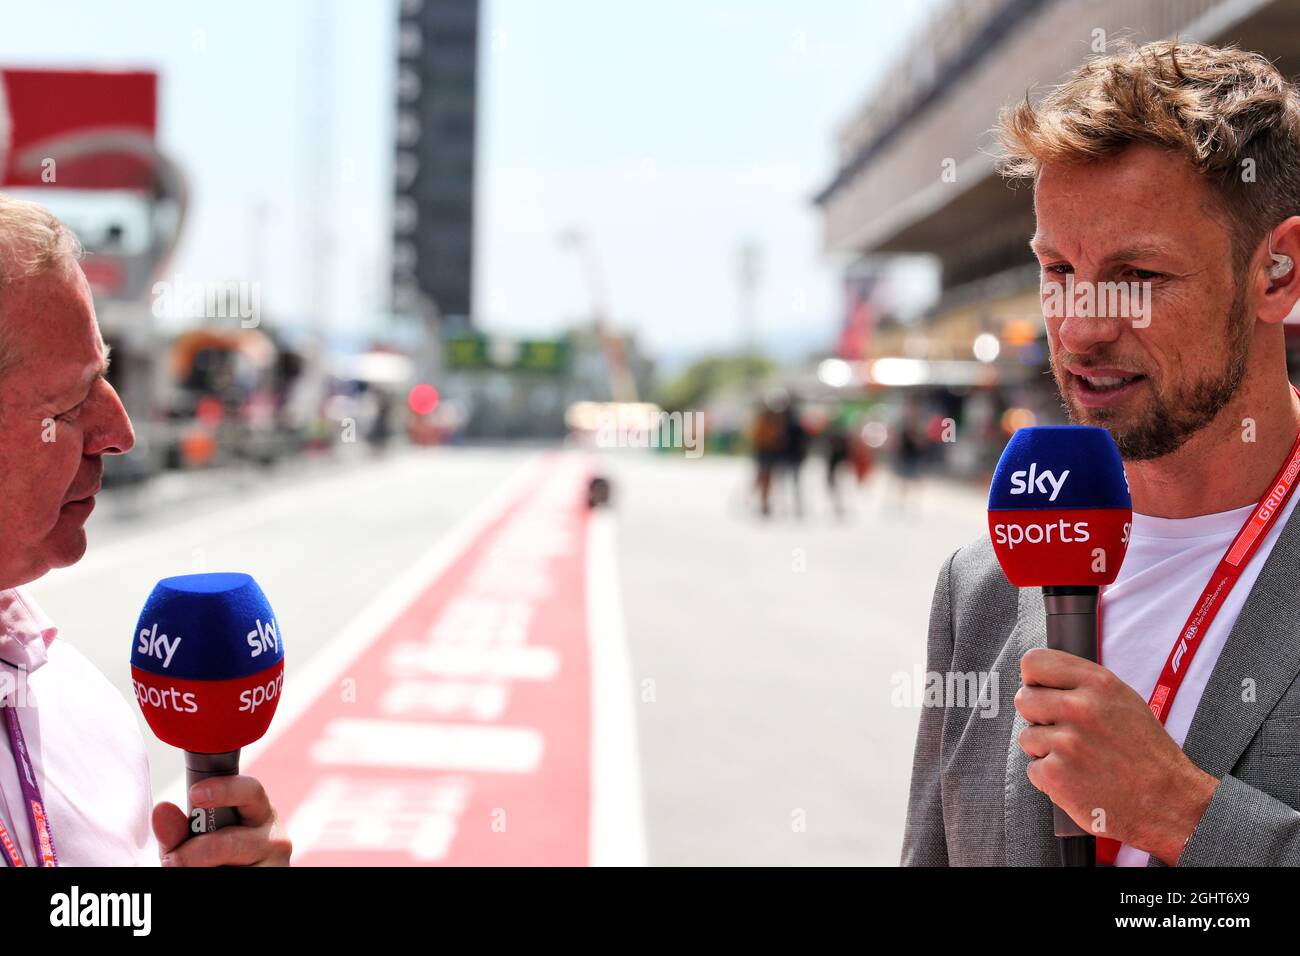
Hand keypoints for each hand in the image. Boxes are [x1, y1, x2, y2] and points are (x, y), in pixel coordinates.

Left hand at [153, 775, 292, 866]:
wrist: (224, 871)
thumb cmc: (210, 860)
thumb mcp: (191, 843)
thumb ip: (177, 830)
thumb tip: (162, 809)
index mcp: (258, 813)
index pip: (250, 791)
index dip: (224, 790)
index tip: (195, 794)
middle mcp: (274, 837)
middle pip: (234, 841)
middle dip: (199, 851)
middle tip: (172, 860)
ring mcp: (276, 863)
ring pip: (233, 865)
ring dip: (202, 869)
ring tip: (181, 869)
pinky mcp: (273, 876)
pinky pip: (239, 877)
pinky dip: (218, 874)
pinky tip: (214, 872)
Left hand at [1015, 647, 1219, 863]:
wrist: (1170, 803)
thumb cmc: (1147, 754)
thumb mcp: (1124, 701)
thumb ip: (1083, 685)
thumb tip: (1040, 678)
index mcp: (1098, 683)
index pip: (1034, 662)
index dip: (1033, 680)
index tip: (1042, 692)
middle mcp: (1079, 708)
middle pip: (1023, 699)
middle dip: (1038, 717)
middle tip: (1065, 733)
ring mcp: (1066, 741)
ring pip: (1026, 736)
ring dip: (1046, 751)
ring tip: (1079, 761)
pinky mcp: (1056, 774)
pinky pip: (1033, 769)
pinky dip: (1050, 779)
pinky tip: (1077, 780)